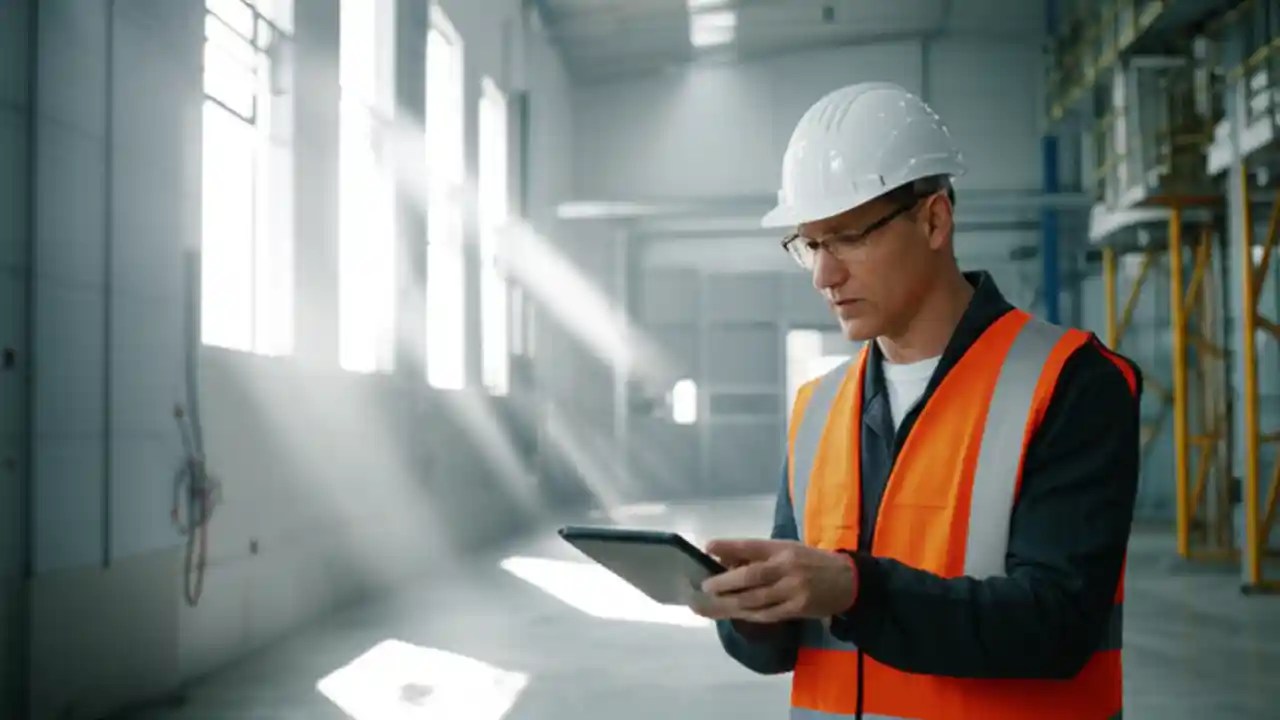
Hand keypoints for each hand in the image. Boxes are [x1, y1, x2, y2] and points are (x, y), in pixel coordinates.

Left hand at [690, 539, 857, 622]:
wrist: (848, 580)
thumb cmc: (811, 561)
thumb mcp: (788, 549)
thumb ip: (759, 554)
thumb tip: (725, 559)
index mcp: (783, 549)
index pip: (752, 546)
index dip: (729, 547)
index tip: (708, 547)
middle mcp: (787, 567)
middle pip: (751, 576)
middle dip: (725, 582)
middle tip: (705, 586)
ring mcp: (793, 590)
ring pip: (756, 599)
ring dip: (730, 603)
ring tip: (711, 604)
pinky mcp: (798, 609)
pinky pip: (767, 614)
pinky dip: (749, 614)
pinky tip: (734, 614)